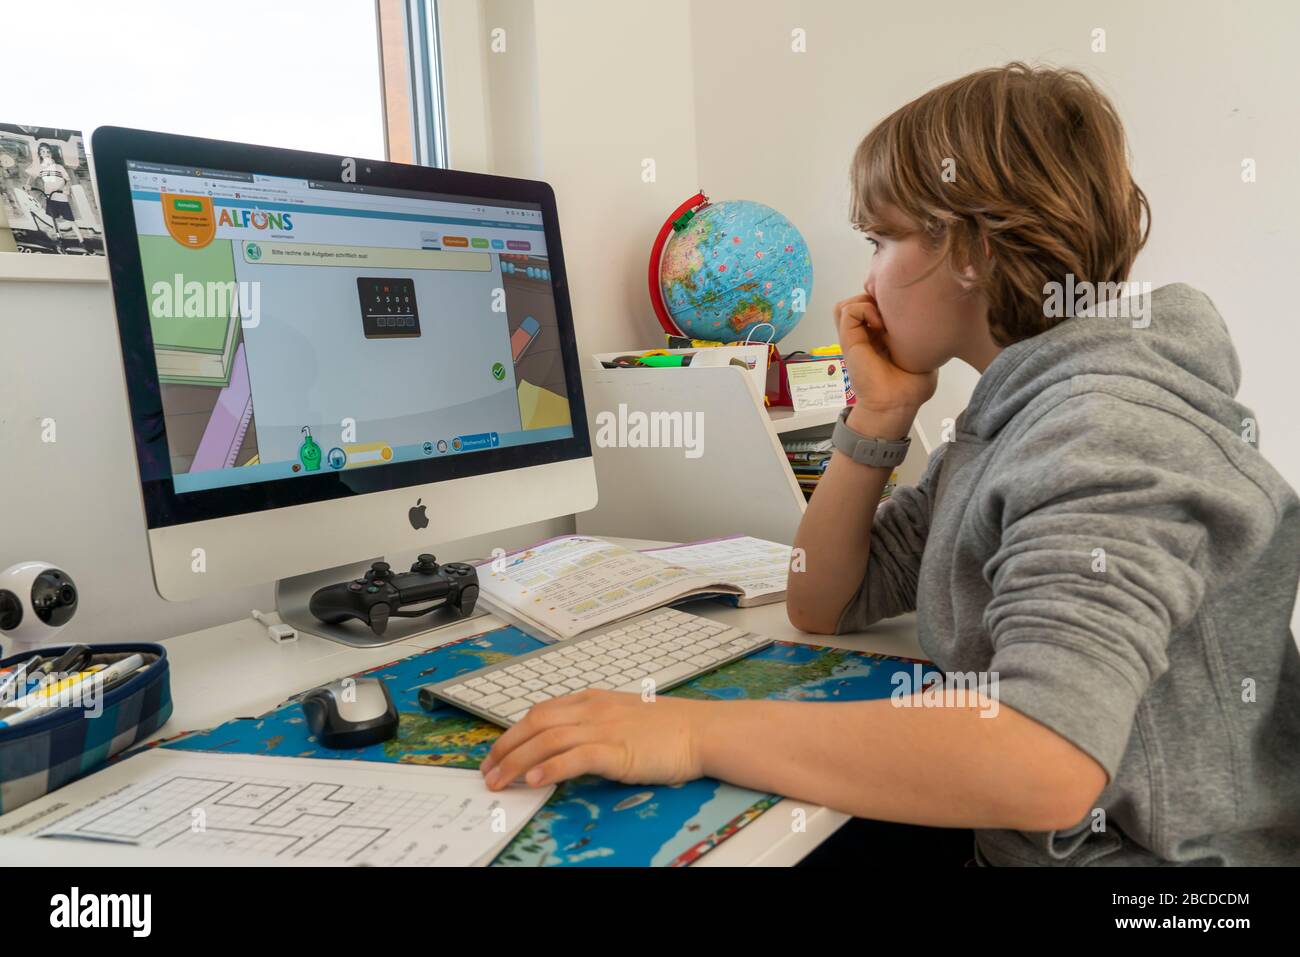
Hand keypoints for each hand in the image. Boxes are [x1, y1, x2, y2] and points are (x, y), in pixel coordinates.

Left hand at [480, 690, 706, 789]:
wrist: (701, 731)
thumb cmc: (668, 729)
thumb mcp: (623, 717)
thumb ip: (594, 724)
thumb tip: (564, 746)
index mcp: (592, 700)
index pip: (541, 712)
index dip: (514, 732)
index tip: (497, 753)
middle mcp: (593, 710)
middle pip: (536, 724)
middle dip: (506, 748)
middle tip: (488, 771)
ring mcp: (604, 728)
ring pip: (547, 740)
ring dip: (517, 762)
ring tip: (500, 781)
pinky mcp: (617, 750)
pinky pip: (575, 757)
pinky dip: (550, 768)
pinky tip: (534, 781)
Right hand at [834, 294, 938, 421]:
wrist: (896, 404)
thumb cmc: (911, 386)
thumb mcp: (923, 353)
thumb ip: (921, 335)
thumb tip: (931, 319)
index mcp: (881, 336)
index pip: (876, 304)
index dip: (889, 299)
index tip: (908, 309)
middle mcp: (865, 333)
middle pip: (860, 300)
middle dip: (877, 298)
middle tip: (895, 311)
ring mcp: (855, 336)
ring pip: (848, 304)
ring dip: (866, 302)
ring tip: (883, 319)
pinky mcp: (849, 340)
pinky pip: (847, 310)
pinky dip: (863, 309)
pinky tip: (879, 325)